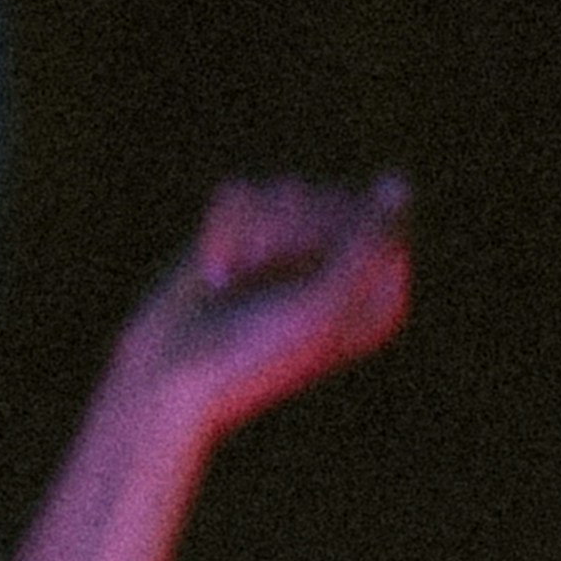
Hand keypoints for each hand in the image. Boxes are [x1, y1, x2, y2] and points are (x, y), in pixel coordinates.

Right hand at [106, 178, 413, 443]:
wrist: (164, 379)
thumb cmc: (250, 356)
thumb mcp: (322, 306)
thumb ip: (367, 241)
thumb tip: (396, 181)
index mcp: (376, 295)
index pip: (379, 220)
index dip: (336, 240)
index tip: (303, 283)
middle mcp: (338, 269)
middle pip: (333, 198)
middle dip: (288, 235)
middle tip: (254, 284)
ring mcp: (290, 251)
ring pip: (287, 190)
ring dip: (251, 235)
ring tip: (230, 282)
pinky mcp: (244, 235)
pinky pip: (244, 191)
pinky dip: (221, 228)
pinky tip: (210, 272)